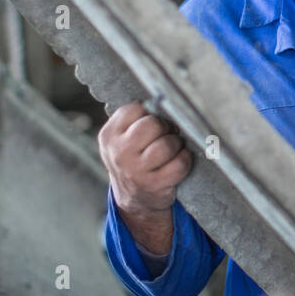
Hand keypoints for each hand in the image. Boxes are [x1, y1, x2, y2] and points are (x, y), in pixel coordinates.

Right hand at [97, 102, 192, 229]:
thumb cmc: (133, 159)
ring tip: (173, 149)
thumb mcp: (122, 138)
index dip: (151, 113)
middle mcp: (119, 153)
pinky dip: (185, 159)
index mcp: (109, 135)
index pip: (136, 109)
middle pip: (153, 125)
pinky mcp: (154, 185)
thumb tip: (165, 98)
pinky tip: (179, 161)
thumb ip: (135, 120)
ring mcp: (136, 171)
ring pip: (168, 144)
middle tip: (167, 135)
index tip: (153, 124)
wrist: (133, 197)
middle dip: (166, 128)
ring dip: (176, 144)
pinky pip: (180, 163)